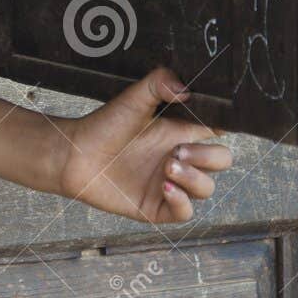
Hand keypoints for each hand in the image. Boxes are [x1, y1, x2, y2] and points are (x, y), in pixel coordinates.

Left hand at [56, 68, 231, 223]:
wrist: (73, 154)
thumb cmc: (103, 126)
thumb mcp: (132, 99)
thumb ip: (158, 83)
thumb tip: (188, 90)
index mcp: (179, 132)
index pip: (218, 131)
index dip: (224, 128)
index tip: (214, 125)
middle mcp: (179, 158)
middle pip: (221, 161)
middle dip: (210, 157)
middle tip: (178, 151)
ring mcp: (169, 183)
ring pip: (206, 189)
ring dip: (194, 179)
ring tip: (167, 167)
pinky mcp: (156, 206)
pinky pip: (185, 213)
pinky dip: (182, 203)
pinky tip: (165, 188)